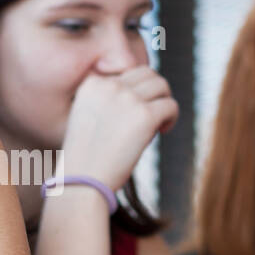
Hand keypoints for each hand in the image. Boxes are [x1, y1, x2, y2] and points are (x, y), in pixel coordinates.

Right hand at [56, 68, 179, 190]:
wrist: (82, 181)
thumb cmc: (86, 158)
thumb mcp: (89, 118)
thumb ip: (111, 101)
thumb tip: (147, 93)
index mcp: (92, 84)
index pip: (126, 73)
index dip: (136, 91)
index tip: (134, 112)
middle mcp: (108, 86)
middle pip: (146, 73)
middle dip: (154, 91)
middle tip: (154, 113)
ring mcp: (127, 99)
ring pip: (161, 85)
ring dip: (164, 101)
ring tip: (159, 123)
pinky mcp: (144, 115)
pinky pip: (170, 105)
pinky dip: (171, 118)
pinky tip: (163, 131)